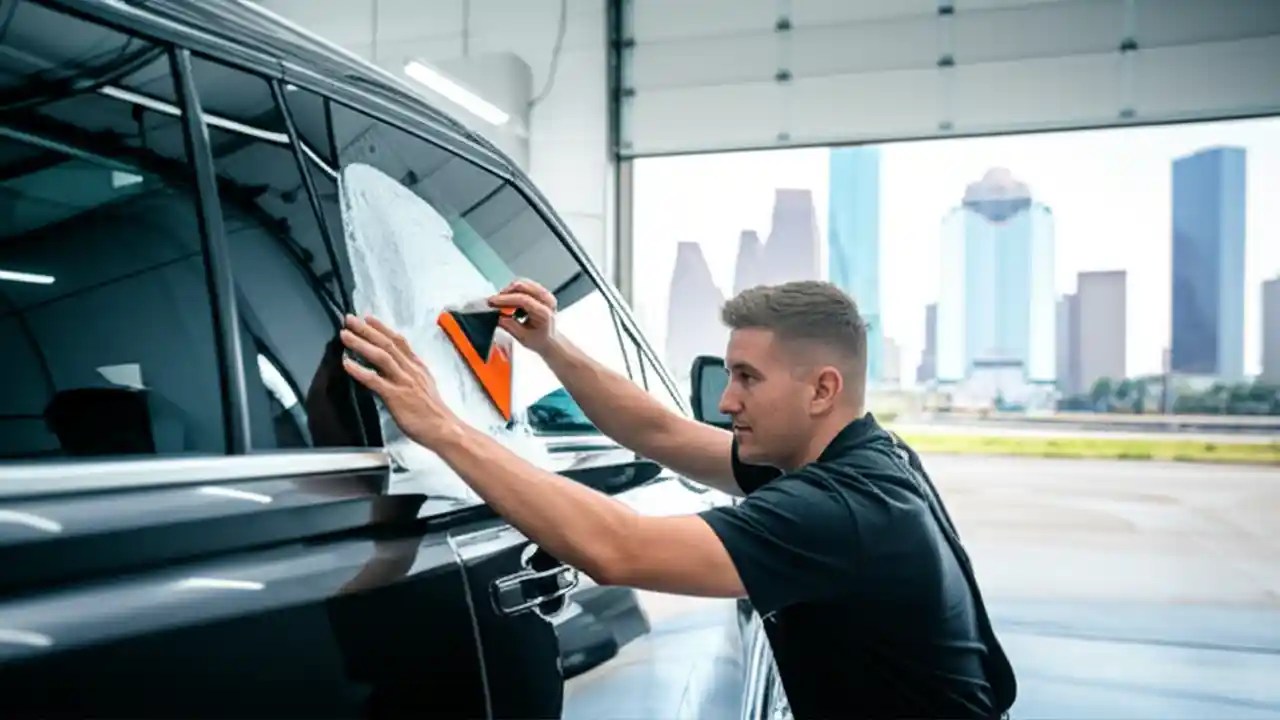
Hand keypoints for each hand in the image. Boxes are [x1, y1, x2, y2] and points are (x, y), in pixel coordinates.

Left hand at [339, 314, 460, 448]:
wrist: (443, 429)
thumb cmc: (434, 413)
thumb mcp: (425, 386)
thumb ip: (410, 375)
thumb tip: (396, 369)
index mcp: (417, 367)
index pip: (399, 341)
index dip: (382, 328)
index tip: (369, 318)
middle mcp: (410, 370)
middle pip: (387, 344)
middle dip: (367, 329)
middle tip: (350, 319)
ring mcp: (403, 382)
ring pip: (381, 356)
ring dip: (361, 343)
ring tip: (345, 335)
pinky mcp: (395, 397)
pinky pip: (374, 380)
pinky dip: (359, 370)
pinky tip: (347, 363)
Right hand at [488, 278, 557, 354]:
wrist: (550, 339)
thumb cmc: (539, 340)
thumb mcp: (523, 338)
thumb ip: (510, 326)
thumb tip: (497, 316)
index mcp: (545, 313)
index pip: (524, 300)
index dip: (505, 299)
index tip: (492, 302)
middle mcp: (548, 300)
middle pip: (523, 286)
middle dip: (505, 292)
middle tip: (493, 302)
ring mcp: (546, 294)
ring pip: (523, 283)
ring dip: (509, 291)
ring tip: (501, 302)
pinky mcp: (542, 291)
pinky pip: (525, 284)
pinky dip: (514, 290)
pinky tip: (509, 300)